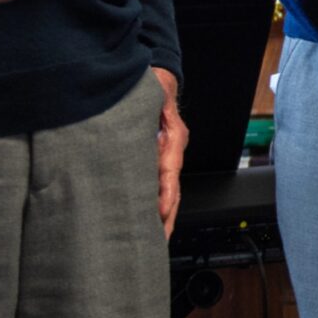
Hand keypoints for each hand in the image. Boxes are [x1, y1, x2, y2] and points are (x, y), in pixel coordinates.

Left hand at [153, 67, 186, 238]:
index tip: (161, 213)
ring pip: (164, 190)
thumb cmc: (150, 84)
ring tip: (153, 241)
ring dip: (160, 215)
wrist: (154, 75)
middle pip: (171, 189)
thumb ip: (149, 117)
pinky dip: (152, 203)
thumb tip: (149, 138)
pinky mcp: (154, 157)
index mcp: (173, 139)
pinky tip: (144, 218)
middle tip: (158, 242)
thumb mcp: (151, 98)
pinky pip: (154, 184)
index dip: (166, 194)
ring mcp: (164, 155)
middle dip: (166, 217)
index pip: (170, 171)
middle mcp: (171, 150)